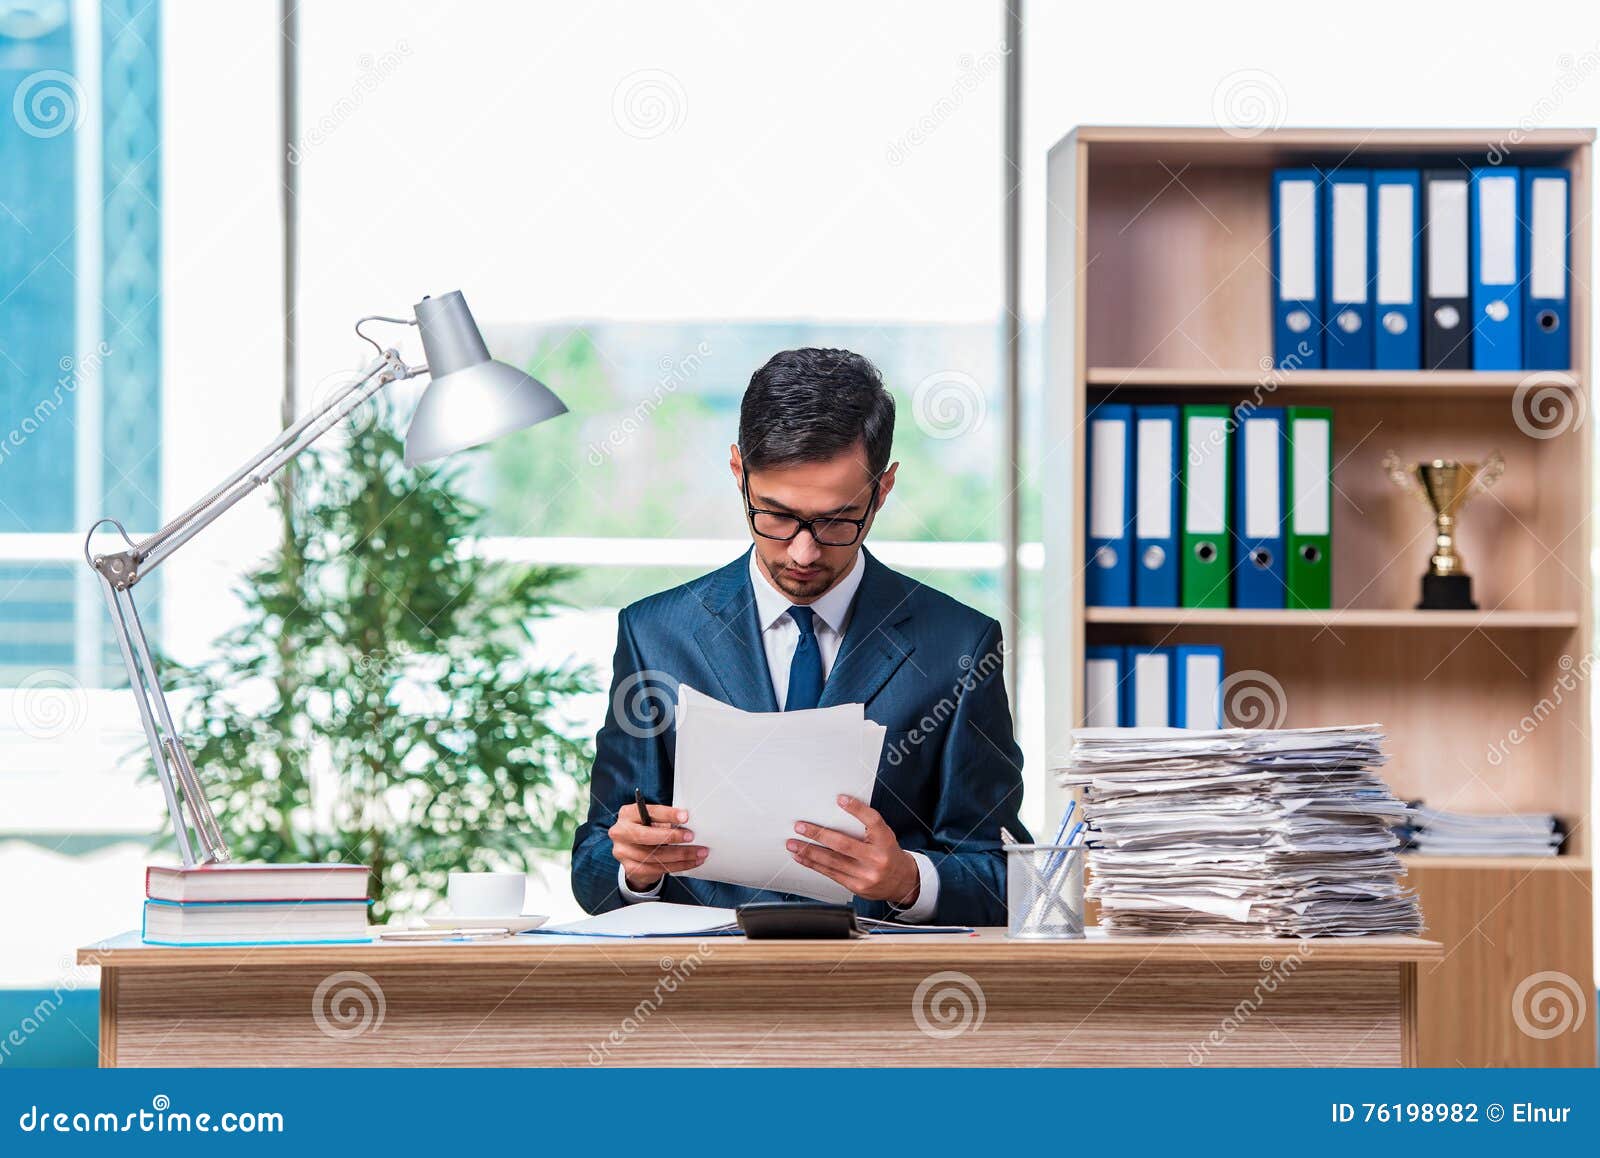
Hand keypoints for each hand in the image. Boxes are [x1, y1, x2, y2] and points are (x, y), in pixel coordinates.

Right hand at [608, 804, 705, 891]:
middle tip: (691, 837)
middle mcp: (620, 832)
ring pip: (655, 856)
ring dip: (681, 855)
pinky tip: (691, 862)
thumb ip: (665, 821)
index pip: (649, 812)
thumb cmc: (648, 830)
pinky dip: (678, 865)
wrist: (634, 853)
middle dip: (672, 837)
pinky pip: (657, 869)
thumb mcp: (653, 821)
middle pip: (646, 836)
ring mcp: (623, 852)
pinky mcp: (631, 868)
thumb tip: (688, 823)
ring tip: (699, 852)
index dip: (668, 814)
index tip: (685, 816)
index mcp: (627, 814)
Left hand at [786, 795, 919, 905]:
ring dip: (809, 851)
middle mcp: (877, 858)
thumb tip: (838, 810)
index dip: (857, 809)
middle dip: (818, 835)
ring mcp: (866, 875)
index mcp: (886, 841)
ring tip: (794, 844)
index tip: (841, 799)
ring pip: (832, 861)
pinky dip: (814, 865)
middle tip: (801, 827)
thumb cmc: (889, 854)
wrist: (902, 882)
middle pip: (844, 844)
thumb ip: (866, 826)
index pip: (872, 821)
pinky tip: (802, 858)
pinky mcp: (856, 887)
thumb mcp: (885, 836)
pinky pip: (831, 874)